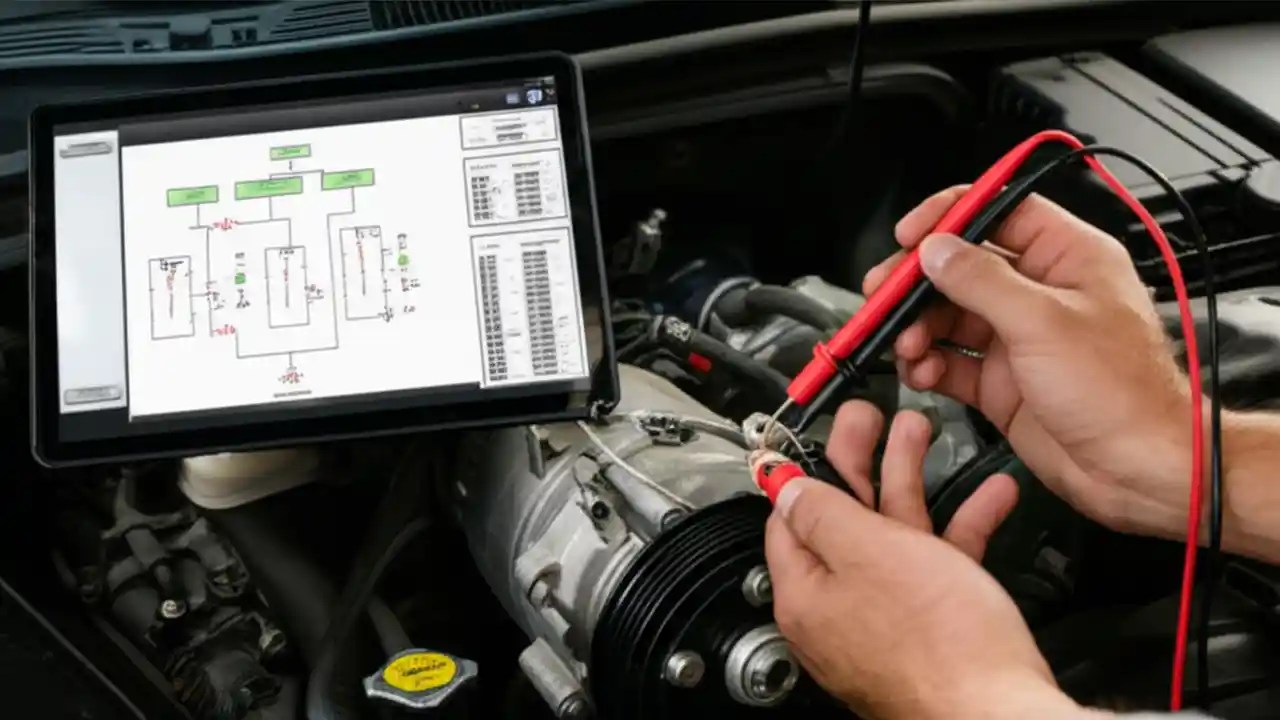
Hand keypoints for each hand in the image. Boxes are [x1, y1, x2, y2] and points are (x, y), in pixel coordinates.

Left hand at [767, 400, 1086, 718]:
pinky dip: (959, 528)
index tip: (820, 430)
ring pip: (891, 536)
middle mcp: (838, 613)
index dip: (806, 466)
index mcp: (806, 594)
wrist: (1003, 715)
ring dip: (909, 480)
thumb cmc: (939, 647)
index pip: (787, 517)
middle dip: (862, 461)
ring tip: (922, 434)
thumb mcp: (868, 551)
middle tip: (872, 420)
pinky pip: (937, 567)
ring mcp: (887, 623)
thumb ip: (821, 511)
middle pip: (842, 520)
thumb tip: (781, 484)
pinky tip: (988, 498)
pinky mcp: (933, 631)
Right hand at [864, 187, 1193, 540]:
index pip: (999, 212)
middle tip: (883, 295)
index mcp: (1067, 258)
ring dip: (916, 328)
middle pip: (960, 267)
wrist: (1138, 472)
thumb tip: (936, 250)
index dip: (950, 217)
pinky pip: (948, 362)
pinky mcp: (1000, 383)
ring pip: (946, 316)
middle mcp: (1040, 293)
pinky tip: (921, 372)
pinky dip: (926, 365)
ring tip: (905, 345)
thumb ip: (982, 282)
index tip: (911, 235)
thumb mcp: (1044, 324)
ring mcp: (1017, 339)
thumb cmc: (1123, 395)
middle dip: (917, 281)